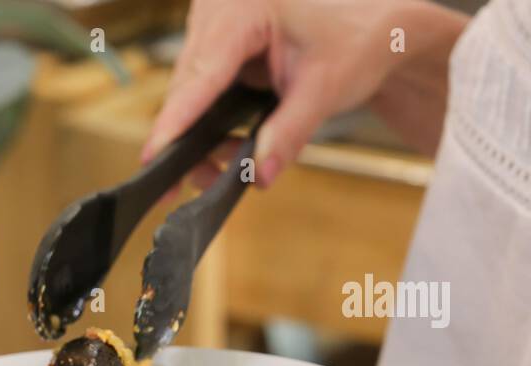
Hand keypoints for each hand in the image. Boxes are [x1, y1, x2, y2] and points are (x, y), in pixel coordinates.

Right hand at [143, 0, 408, 186]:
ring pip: (190, 87)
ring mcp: (214, 20)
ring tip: (226, 165)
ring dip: (201, 131)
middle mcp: (219, 7)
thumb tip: (259, 175)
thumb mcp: (326, 88)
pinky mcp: (216, 37)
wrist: (376, 23)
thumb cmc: (357, 38)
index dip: (177, 119)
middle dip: (190, 137)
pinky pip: (201, 84)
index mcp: (244, 6)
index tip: (154, 156)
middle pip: (188, 84)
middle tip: (194, 182)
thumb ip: (289, 133)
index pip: (202, 71)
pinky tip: (230, 143)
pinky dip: (211, 117)